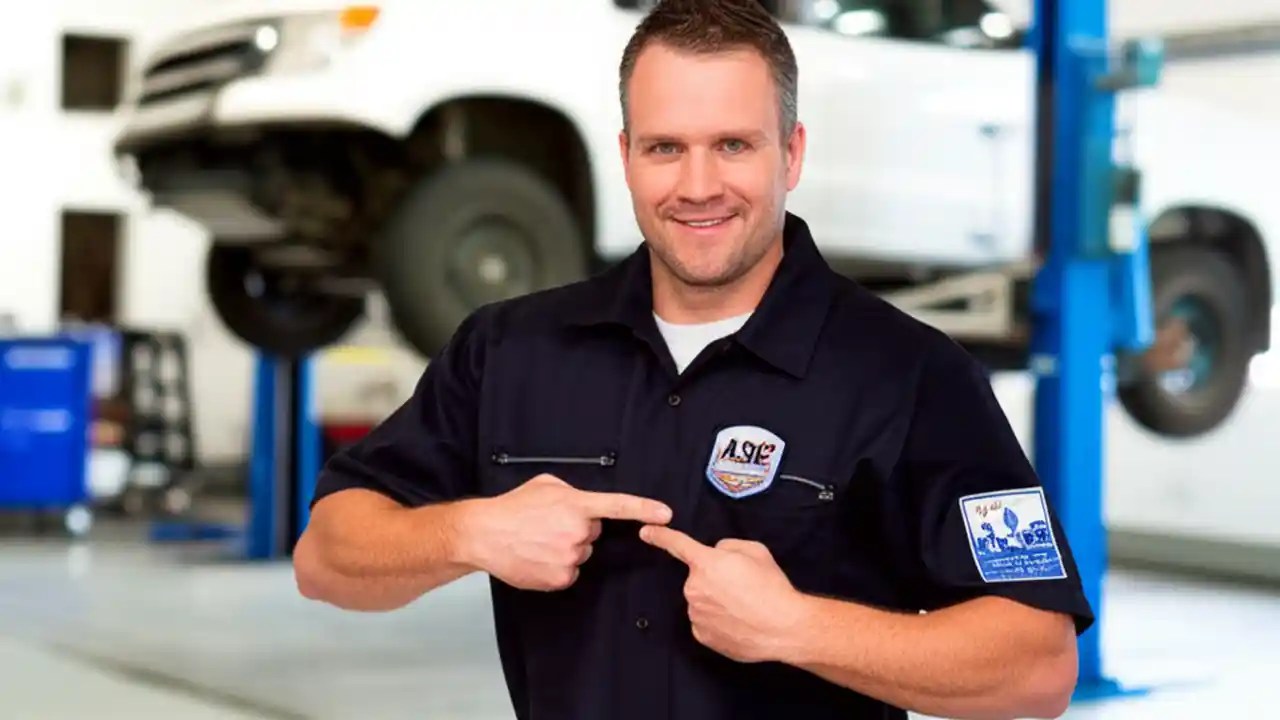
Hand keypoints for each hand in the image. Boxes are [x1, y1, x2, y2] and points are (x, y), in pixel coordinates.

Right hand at [465, 474, 671, 590]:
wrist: (484, 534)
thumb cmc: (512, 508)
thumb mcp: (545, 485)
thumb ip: (571, 492)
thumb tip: (582, 502)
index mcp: (576, 505)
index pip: (618, 506)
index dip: (645, 509)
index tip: (666, 513)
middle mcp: (577, 532)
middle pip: (593, 534)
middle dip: (577, 530)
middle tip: (549, 526)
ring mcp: (570, 557)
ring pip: (580, 554)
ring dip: (565, 548)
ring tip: (538, 541)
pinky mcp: (560, 577)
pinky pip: (569, 573)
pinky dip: (556, 567)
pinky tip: (537, 557)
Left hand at [640, 525, 806, 663]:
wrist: (783, 627)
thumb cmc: (771, 586)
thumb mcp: (754, 551)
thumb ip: (727, 547)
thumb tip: (717, 555)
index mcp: (705, 563)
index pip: (677, 545)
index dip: (660, 536)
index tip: (645, 532)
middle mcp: (694, 588)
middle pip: (698, 577)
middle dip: (715, 579)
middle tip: (742, 587)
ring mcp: (696, 614)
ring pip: (702, 600)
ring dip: (716, 601)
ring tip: (744, 607)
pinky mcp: (702, 635)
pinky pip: (705, 621)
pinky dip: (718, 620)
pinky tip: (738, 622)